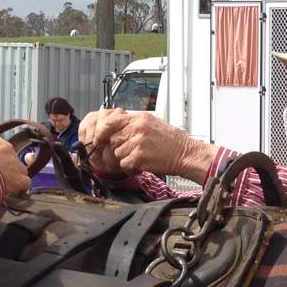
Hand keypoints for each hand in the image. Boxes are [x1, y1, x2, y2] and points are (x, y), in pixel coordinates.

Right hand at [0, 130, 31, 196]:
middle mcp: (5, 146)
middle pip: (10, 156)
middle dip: (5, 165)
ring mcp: (14, 161)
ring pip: (19, 168)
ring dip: (14, 175)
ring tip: (4, 184)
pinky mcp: (18, 177)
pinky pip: (25, 182)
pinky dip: (21, 187)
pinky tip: (14, 192)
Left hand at [82, 108, 214, 182]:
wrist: (186, 154)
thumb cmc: (172, 141)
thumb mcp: (153, 123)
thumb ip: (134, 124)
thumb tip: (116, 127)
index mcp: (140, 118)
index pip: (112, 121)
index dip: (103, 131)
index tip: (99, 139)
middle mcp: (137, 128)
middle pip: (113, 139)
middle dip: (119, 148)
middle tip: (131, 152)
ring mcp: (138, 142)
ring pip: (118, 153)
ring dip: (126, 159)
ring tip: (140, 159)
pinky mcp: (140, 156)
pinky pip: (125, 164)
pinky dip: (131, 168)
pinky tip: (142, 166)